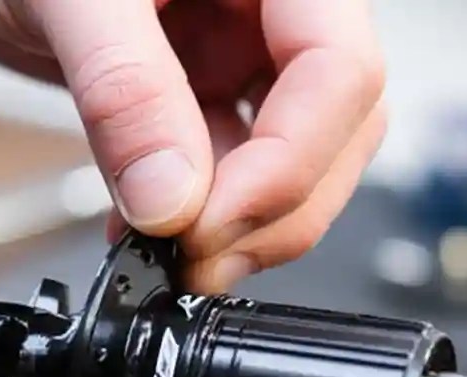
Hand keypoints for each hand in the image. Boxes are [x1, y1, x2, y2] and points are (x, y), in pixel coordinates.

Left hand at [0, 0, 387, 292]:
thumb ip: (126, 89)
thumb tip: (170, 197)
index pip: (339, 67)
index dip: (291, 159)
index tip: (212, 222)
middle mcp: (279, 8)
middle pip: (338, 126)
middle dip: (272, 210)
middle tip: (194, 261)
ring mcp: (250, 54)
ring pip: (300, 162)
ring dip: (243, 228)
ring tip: (170, 259)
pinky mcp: (211, 95)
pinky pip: (235, 172)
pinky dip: (199, 218)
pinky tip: (149, 236)